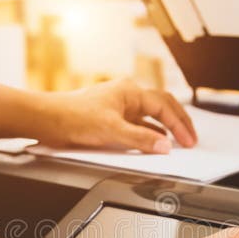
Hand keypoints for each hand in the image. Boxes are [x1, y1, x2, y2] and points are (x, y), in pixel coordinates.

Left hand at [40, 79, 197, 152]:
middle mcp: (126, 96)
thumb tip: (164, 146)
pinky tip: (152, 143)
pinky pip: (137, 125)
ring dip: (164, 129)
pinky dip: (148, 134)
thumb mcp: (112, 131)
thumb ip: (141, 140)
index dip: (180, 125)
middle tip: (191, 139)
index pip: (165, 107)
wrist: (47, 120)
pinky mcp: (110, 118)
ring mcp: (118, 106)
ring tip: (177, 142)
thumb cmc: (73, 117)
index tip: (189, 141)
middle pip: (162, 107)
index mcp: (130, 91)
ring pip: (150, 116)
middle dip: (178, 123)